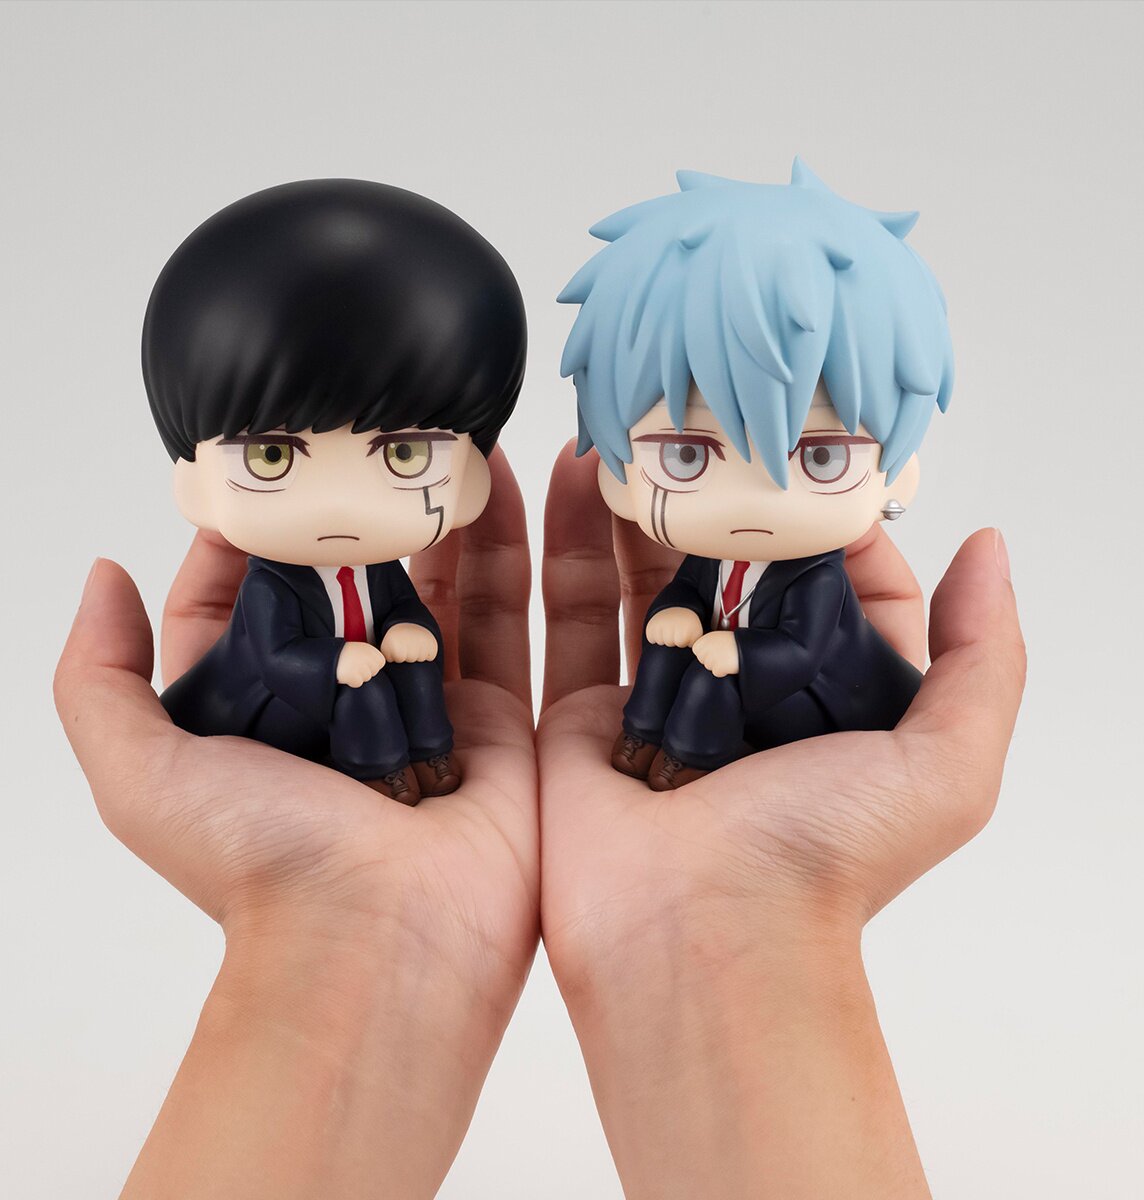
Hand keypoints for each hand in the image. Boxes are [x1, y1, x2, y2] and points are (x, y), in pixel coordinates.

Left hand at [54, 449, 536, 1199]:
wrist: (384, 941)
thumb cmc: (259, 859)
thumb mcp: (139, 771)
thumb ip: (98, 676)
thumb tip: (105, 574)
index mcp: (264, 714)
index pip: (243, 607)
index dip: (247, 537)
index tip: (263, 470)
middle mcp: (348, 707)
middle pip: (358, 585)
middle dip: (367, 510)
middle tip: (376, 436)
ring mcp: (431, 709)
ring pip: (443, 588)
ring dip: (447, 515)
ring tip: (449, 440)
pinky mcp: (507, 721)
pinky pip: (517, 621)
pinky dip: (521, 551)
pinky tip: (513, 483)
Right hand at [335, 639, 385, 685]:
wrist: (327, 654)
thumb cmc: (344, 653)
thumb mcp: (360, 649)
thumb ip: (371, 656)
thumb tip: (379, 666)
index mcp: (370, 649)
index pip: (380, 663)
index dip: (371, 665)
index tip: (361, 661)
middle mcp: (367, 657)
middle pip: (374, 672)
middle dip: (365, 671)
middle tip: (353, 665)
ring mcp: (360, 666)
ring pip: (366, 678)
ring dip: (357, 676)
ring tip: (348, 668)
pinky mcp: (352, 675)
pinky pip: (357, 683)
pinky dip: (351, 681)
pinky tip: (345, 673)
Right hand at [538, 443, 1024, 1199]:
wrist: (693, 941)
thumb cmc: (822, 856)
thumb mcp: (945, 763)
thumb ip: (980, 656)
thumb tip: (988, 546)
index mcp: (825, 705)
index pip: (842, 592)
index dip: (832, 521)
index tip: (811, 452)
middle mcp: (741, 700)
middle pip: (730, 574)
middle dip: (719, 499)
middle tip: (706, 423)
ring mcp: (657, 703)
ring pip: (644, 580)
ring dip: (639, 507)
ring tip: (635, 432)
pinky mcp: (580, 717)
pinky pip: (570, 616)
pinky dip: (565, 545)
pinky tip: (573, 476)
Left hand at [691, 629, 738, 675]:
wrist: (748, 645)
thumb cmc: (736, 641)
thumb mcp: (718, 637)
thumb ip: (708, 643)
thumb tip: (702, 651)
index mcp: (705, 638)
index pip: (697, 650)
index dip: (706, 652)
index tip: (715, 650)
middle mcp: (707, 647)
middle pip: (702, 660)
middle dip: (711, 660)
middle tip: (723, 654)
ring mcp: (712, 657)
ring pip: (709, 667)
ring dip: (717, 665)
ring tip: (727, 658)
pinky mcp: (719, 666)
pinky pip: (717, 673)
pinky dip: (723, 671)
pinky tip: (729, 663)